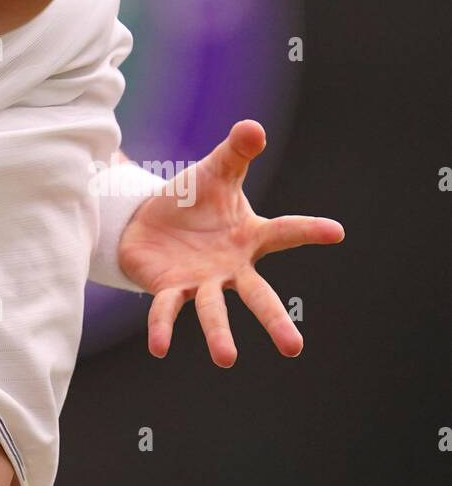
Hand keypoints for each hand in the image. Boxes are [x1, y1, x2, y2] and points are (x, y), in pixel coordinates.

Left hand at [116, 121, 344, 365]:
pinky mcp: (169, 288)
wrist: (148, 220)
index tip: (336, 231)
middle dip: (274, 321)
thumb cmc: (193, 200)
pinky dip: (162, 327)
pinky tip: (159, 347)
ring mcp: (201, 282)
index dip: (308, 230)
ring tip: (226, 359)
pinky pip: (166, 309)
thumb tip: (254, 126)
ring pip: (213, 310)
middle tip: (293, 348)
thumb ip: (236, 153)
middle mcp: (230, 268)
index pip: (283, 232)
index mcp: (248, 237)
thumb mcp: (215, 171)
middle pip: (257, 295)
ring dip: (219, 334)